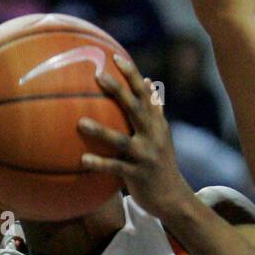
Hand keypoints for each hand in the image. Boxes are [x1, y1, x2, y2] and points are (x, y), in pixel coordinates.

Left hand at [78, 55, 193, 222]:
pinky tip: (83, 160)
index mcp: (157, 124)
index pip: (145, 93)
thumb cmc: (161, 163)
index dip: (131, 74)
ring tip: (80, 122)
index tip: (115, 57)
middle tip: (98, 76)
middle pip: (135, 109)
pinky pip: (116, 169)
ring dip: (101, 131)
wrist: (173, 197)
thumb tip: (148, 81)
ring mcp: (146, 156)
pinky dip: (100, 164)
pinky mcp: (138, 176)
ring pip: (122, 140)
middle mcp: (153, 136)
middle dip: (118, 91)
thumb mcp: (162, 134)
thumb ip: (154, 110)